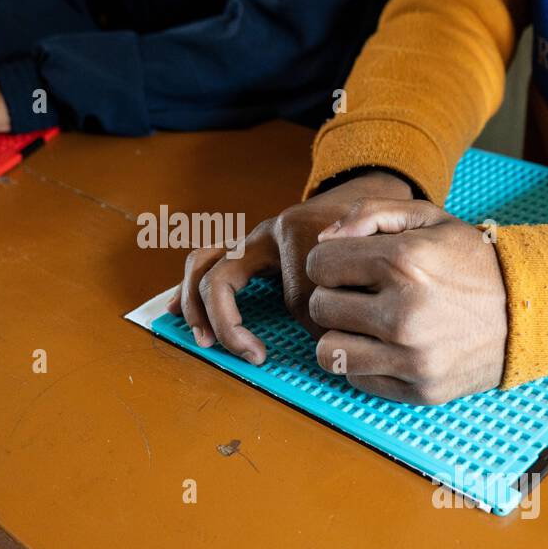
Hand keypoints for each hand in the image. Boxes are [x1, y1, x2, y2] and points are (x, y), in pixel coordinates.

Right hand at [171, 170, 413, 364]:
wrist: (368, 194)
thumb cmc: (371, 232)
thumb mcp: (371, 257)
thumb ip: (347, 295)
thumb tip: (323, 338)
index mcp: (296, 232)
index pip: (292, 292)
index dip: (308, 322)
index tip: (323, 343)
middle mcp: (265, 232)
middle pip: (223, 275)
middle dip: (228, 321)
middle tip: (250, 354)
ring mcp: (252, 238)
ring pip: (205, 265)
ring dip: (197, 306)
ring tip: (203, 338)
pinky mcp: (246, 247)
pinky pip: (206, 263)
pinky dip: (189, 290)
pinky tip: (176, 310)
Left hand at [306, 197, 507, 404]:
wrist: (530, 312)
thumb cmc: (471, 261)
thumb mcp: (429, 218)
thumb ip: (369, 213)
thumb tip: (324, 239)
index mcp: (403, 261)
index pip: (319, 264)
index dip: (330, 261)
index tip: (351, 265)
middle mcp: (404, 313)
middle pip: (320, 306)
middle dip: (335, 295)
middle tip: (363, 293)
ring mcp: (412, 357)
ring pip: (328, 350)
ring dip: (341, 334)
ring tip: (366, 323)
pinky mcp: (420, 390)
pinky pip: (356, 378)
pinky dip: (365, 362)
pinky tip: (388, 346)